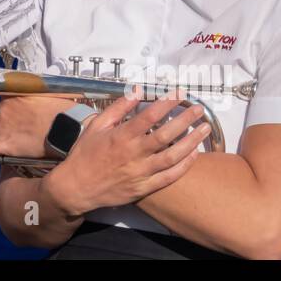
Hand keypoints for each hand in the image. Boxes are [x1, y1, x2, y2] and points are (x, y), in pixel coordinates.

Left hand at [0, 96, 79, 160]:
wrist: (69, 131)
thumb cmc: (64, 112)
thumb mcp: (50, 94)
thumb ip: (37, 93)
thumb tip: (36, 91)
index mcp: (16, 94)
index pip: (2, 93)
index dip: (6, 100)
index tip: (12, 104)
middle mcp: (5, 108)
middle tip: (11, 120)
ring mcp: (2, 127)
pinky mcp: (4, 145)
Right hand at [42, 90, 207, 216]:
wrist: (76, 187)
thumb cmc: (85, 154)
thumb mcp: (96, 126)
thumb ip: (117, 109)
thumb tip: (137, 92)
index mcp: (120, 136)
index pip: (149, 116)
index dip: (166, 103)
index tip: (179, 93)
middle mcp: (133, 154)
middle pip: (165, 135)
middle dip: (185, 120)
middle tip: (199, 109)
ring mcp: (140, 173)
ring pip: (172, 157)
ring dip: (190, 142)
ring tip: (204, 129)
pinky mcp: (144, 188)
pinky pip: (168, 177)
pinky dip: (183, 166)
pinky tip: (194, 154)